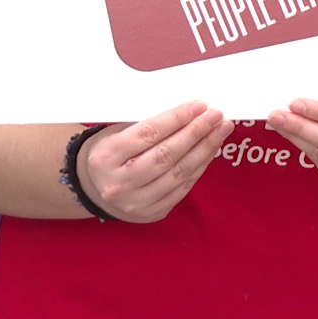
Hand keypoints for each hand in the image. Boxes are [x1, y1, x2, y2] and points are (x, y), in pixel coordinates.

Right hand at [78, 102, 231, 223]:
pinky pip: (183, 187)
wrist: (97, 189)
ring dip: (205, 149)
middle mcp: (119, 183)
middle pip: (166, 154)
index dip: (177, 118)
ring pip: (178, 173)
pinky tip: (210, 150)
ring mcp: (136, 202)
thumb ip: (150, 125)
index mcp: (106, 157)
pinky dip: (200, 166)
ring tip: (220, 130)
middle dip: (196, 132)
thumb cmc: (113, 153)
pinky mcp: (152, 213)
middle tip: (217, 116)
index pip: (148, 133)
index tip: (199, 106)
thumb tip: (191, 112)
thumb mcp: (118, 134)